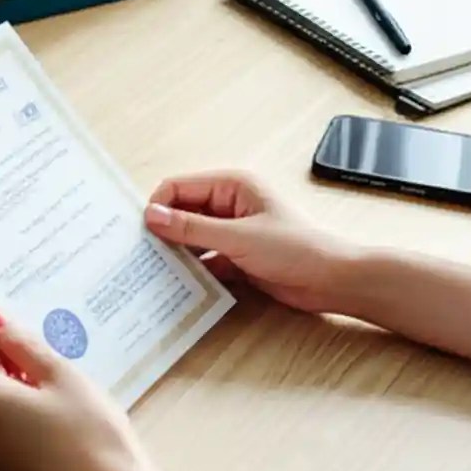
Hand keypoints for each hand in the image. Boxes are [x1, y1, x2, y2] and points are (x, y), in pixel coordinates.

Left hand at [0, 311, 205, 470]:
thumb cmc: (88, 427)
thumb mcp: (59, 374)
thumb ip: (22, 343)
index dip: (8, 336)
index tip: (43, 342)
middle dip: (15, 361)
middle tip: (59, 366)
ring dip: (23, 386)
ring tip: (64, 392)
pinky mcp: (8, 465)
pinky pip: (7, 425)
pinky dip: (26, 411)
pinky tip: (61, 418)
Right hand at [144, 171, 351, 313]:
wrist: (331, 280)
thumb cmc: (296, 249)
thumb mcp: (239, 237)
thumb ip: (193, 228)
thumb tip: (152, 216)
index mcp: (232, 185)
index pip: (179, 187)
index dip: (158, 206)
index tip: (141, 233)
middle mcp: (229, 204)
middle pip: (182, 212)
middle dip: (163, 230)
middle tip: (138, 254)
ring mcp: (233, 231)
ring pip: (191, 238)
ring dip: (176, 252)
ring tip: (152, 271)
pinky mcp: (237, 256)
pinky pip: (205, 259)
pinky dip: (192, 269)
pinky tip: (175, 284)